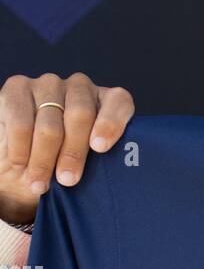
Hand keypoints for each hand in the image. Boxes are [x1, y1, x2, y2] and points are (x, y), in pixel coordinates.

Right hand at [0, 73, 134, 223]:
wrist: (24, 158)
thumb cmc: (63, 162)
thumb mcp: (89, 164)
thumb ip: (101, 162)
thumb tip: (109, 179)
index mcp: (106, 102)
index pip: (119, 101)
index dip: (111, 123)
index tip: (100, 148)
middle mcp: (80, 87)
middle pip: (81, 115)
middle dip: (73, 153)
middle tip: (67, 180)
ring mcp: (49, 84)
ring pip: (50, 126)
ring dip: (44, 160)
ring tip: (39, 184)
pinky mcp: (18, 88)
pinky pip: (21, 124)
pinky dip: (21, 151)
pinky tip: (21, 165)